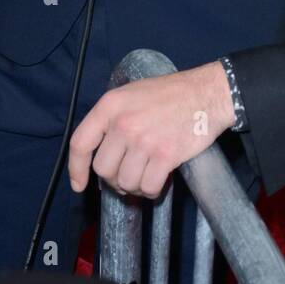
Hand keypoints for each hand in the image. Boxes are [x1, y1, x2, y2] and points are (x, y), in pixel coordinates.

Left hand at [68, 62, 234, 198]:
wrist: (208, 92)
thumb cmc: (172, 93)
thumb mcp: (133, 93)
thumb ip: (113, 119)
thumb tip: (103, 154)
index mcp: (111, 105)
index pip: (81, 143)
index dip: (76, 169)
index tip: (79, 185)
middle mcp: (123, 123)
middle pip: (103, 169)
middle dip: (114, 179)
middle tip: (130, 174)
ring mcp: (144, 140)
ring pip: (125, 182)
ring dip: (135, 185)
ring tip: (147, 175)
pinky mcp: (165, 155)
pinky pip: (148, 186)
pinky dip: (152, 191)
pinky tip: (159, 181)